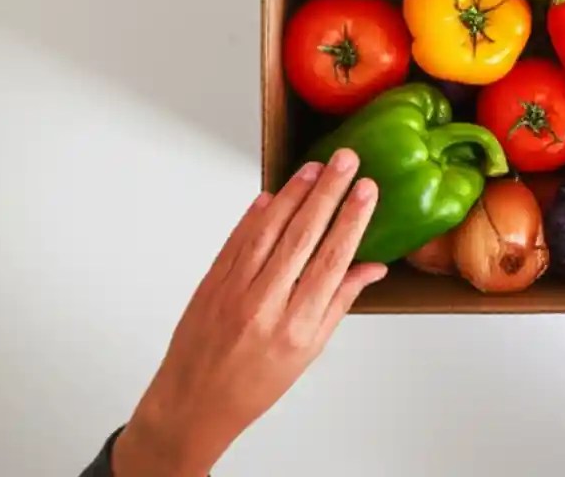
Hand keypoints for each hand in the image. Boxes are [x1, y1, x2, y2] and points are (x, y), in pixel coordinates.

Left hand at [111, 149, 386, 476]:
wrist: (193, 404)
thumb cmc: (255, 384)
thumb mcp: (309, 352)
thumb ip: (339, 303)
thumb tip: (372, 268)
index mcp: (297, 327)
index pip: (331, 261)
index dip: (351, 220)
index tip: (367, 190)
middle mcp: (265, 305)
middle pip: (302, 237)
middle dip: (328, 193)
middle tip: (346, 160)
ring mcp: (233, 291)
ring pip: (268, 231)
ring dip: (294, 195)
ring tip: (315, 167)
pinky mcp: (210, 282)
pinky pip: (237, 240)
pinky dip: (255, 215)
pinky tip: (273, 195)